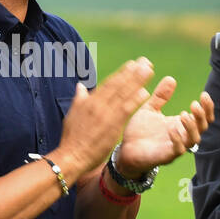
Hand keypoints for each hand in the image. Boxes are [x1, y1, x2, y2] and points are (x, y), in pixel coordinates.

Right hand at [50, 58, 153, 179]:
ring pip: (123, 94)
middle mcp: (97, 104)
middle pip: (118, 84)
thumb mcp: (72, 115)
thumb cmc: (72, 138)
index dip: (122, 73)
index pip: (109, 83)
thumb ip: (79, 99)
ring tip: (149, 70)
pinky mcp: (111, 126)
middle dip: (133, 72)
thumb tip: (81, 86)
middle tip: (146, 62)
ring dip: (137, 81)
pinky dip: (134, 100)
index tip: (133, 64)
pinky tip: (145, 93)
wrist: (71, 156)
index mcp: (89, 101)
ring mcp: (105, 114)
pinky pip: (125, 110)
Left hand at [116, 73, 214, 177]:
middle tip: (195, 104)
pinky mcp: (166, 156)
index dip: (207, 107)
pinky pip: (178, 150)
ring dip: (191, 127)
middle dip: (202, 116)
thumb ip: (161, 97)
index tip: (204, 94)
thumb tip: (171, 78)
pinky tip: (172, 129)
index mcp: (181, 125)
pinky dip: (177, 140)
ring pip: (193, 139)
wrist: (125, 150)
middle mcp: (182, 136)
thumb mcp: (150, 109)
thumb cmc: (139, 131)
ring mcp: (176, 147)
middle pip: (203, 127)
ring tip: (184, 114)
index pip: (203, 117)